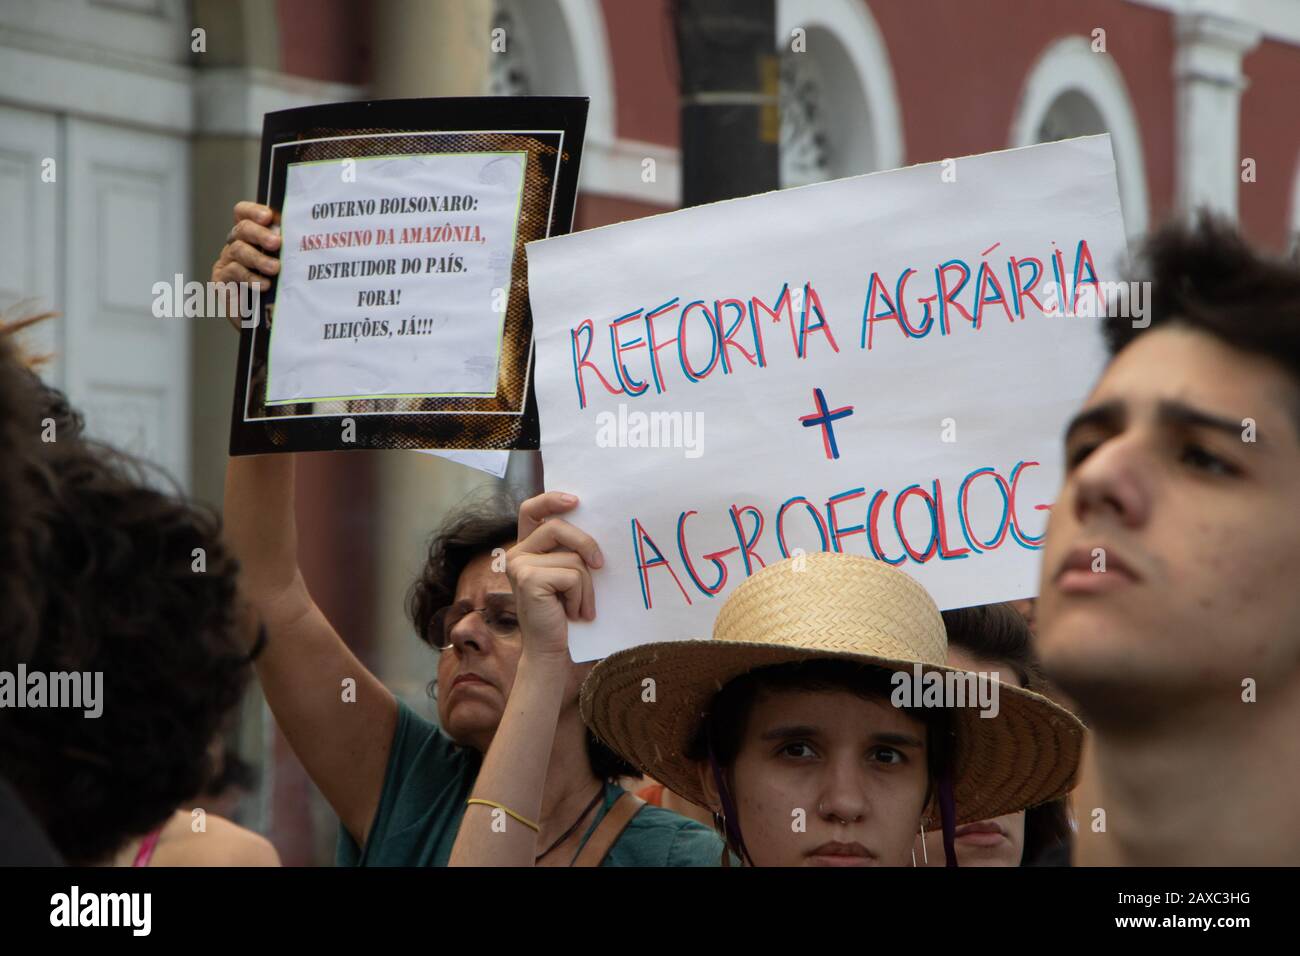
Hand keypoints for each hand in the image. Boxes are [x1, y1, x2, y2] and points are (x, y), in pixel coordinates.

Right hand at [212, 201, 280, 330]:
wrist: (268, 323)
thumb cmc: (281, 292)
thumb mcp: (288, 267)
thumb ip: (288, 250)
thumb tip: (303, 235)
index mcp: (251, 236)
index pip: (243, 213)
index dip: (252, 211)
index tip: (268, 216)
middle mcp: (237, 244)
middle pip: (242, 228)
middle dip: (260, 234)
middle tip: (277, 243)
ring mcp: (227, 261)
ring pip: (238, 250)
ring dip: (259, 259)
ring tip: (275, 269)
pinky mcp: (221, 280)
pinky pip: (234, 272)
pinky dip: (251, 278)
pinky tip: (264, 285)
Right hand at [505, 493, 604, 660]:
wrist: (552, 652)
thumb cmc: (565, 614)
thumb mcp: (569, 575)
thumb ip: (571, 551)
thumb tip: (598, 528)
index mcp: (527, 548)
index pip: (531, 510)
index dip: (551, 500)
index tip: (576, 501)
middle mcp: (517, 553)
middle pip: (559, 527)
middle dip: (587, 545)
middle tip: (600, 565)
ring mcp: (519, 565)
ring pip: (573, 558)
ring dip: (586, 586)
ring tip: (578, 606)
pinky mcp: (527, 579)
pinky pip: (572, 575)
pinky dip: (581, 596)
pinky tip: (572, 612)